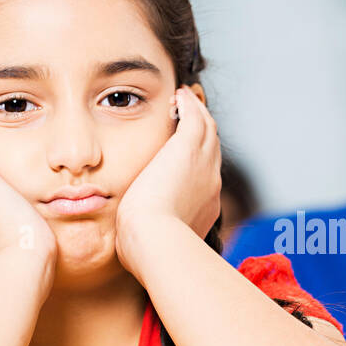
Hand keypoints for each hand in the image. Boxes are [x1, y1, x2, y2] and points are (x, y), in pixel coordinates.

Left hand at [115, 87, 221, 281]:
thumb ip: (147, 239)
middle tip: (190, 119)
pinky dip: (188, 105)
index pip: (204, 178)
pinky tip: (178, 95)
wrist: (156, 241)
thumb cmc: (147, 250)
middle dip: (202, 134)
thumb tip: (132, 245)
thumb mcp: (152, 245)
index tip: (186, 158)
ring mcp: (203, 164)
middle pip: (212, 150)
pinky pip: (195, 116)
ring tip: (184, 101)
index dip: (197, 164)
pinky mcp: (188, 147)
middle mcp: (211, 184)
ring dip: (197, 114)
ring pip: (208, 130)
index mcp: (204, 208)